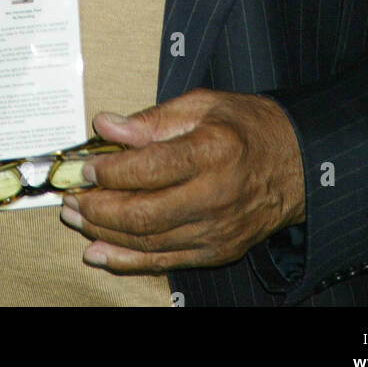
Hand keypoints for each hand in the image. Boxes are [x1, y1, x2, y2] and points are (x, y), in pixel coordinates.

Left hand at [59, 88, 304, 273]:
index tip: (85, 166)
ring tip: (76, 218)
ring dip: (104, 233)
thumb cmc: (247, 127)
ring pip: (148, 241)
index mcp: (212, 151)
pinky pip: (164, 261)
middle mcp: (215, 196)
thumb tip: (106, 126)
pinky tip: (99, 252)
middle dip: (98, 207)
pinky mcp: (217, 250)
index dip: (109, 170)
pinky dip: (128, 260)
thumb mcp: (202, 105)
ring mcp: (217, 229)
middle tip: (70, 197)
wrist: (297, 163)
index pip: (147, 168)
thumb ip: (151, 119)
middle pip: (143, 212)